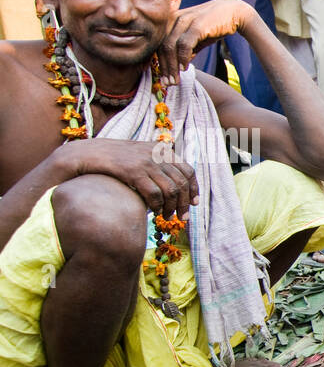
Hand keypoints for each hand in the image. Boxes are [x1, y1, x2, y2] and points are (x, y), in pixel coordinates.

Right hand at [66, 139, 198, 219]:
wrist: (86, 154)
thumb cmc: (113, 161)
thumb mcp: (139, 156)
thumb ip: (157, 165)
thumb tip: (175, 187)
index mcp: (161, 149)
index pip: (187, 170)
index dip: (193, 188)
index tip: (194, 203)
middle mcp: (156, 154)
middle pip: (182, 182)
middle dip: (184, 203)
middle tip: (182, 217)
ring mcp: (145, 161)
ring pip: (171, 190)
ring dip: (171, 207)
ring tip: (166, 217)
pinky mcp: (133, 171)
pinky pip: (154, 193)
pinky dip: (157, 206)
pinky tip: (153, 212)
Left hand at [156, 0, 253, 85]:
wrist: (233, 13)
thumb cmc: (214, 25)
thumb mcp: (197, 37)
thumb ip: (187, 48)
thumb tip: (179, 64)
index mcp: (171, 20)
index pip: (159, 43)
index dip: (160, 63)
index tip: (164, 78)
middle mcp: (174, 18)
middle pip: (161, 46)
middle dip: (164, 67)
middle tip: (168, 83)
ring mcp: (185, 20)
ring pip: (170, 46)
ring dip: (172, 66)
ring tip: (175, 80)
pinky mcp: (197, 25)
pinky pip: (184, 44)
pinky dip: (182, 58)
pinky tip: (184, 69)